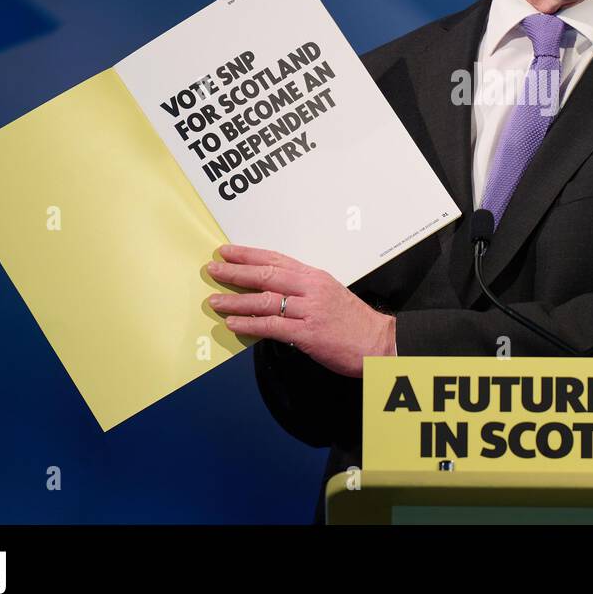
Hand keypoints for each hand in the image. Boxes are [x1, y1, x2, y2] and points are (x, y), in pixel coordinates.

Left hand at [205, 243, 395, 377]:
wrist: (379, 342)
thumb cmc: (354, 322)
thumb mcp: (330, 294)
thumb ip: (303, 290)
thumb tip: (273, 291)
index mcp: (315, 277)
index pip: (276, 259)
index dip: (249, 254)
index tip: (227, 251)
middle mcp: (311, 289)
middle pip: (266, 275)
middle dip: (236, 272)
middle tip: (213, 269)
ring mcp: (309, 311)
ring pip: (265, 301)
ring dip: (236, 300)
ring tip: (215, 300)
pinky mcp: (307, 334)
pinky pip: (272, 326)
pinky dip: (249, 325)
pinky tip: (233, 323)